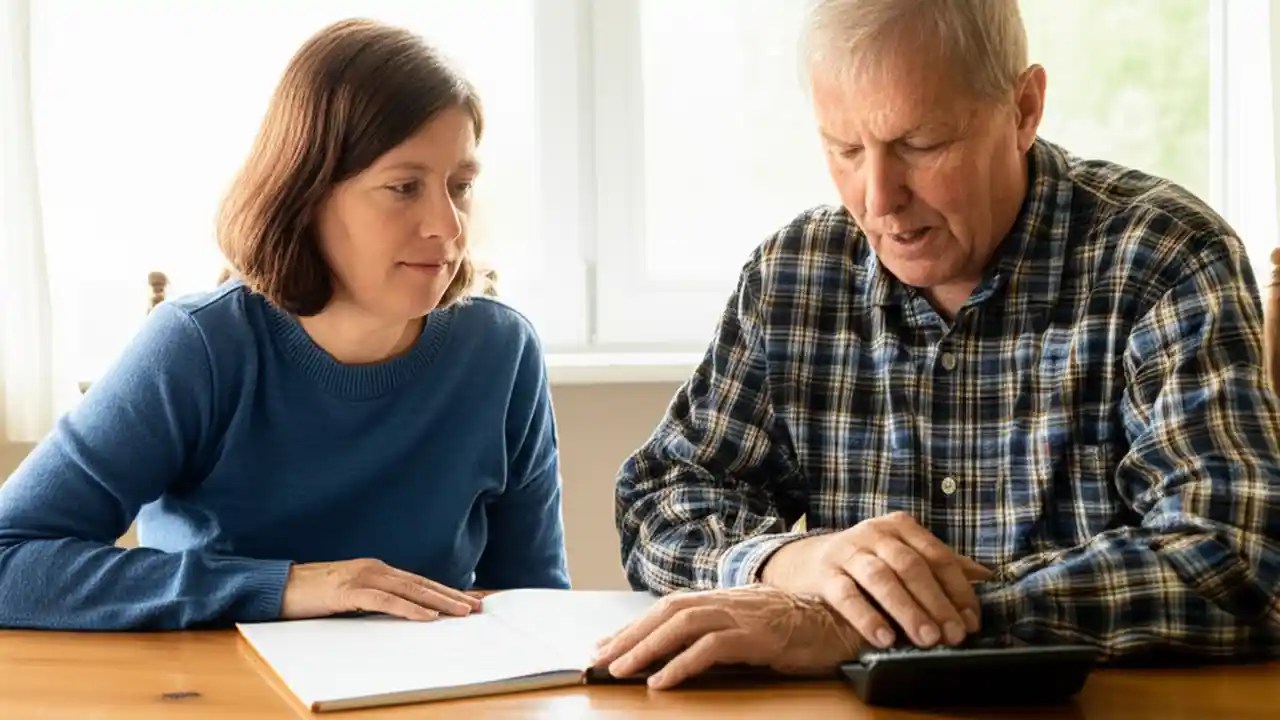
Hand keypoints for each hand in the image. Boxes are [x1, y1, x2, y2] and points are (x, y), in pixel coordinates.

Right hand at [279, 558, 482, 620]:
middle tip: (478, 606)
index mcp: (377, 570)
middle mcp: (375, 569)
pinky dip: (409, 608)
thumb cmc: (313, 594)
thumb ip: (375, 601)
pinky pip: (386, 601)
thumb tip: (402, 615)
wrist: (278, 586)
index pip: (419, 581)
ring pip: (411, 589)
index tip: (469, 600)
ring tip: (462, 612)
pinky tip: (427, 616)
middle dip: (452, 595)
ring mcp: (363, 577)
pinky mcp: (349, 591)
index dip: (446, 591)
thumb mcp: (351, 597)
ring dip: (439, 602)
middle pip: (422, 583)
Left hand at [592, 585, 861, 689]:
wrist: (846, 622)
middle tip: (600, 658)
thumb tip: (682, 654)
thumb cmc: (803, 630)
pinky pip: (712, 648)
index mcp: (725, 599)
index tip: (607, 645)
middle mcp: (729, 601)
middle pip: (668, 612)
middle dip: (630, 635)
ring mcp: (744, 616)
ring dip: (647, 648)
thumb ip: (722, 634)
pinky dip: (682, 664)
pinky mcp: (759, 636)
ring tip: (621, 670)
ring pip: (682, 625)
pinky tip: (663, 681)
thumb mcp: (755, 628)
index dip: (636, 625)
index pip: (670, 608)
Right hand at [760, 511, 991, 648]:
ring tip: (925, 639)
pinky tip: (883, 639)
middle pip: (912, 567)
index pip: (938, 556)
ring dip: (907, 610)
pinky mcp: (824, 574)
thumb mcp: (903, 554)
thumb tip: (987, 576)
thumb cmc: (868, 562)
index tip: (972, 622)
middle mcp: (875, 533)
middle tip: (953, 635)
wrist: (808, 561)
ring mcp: (848, 551)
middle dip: (936, 603)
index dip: (958, 590)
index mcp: (901, 526)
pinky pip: (846, 595)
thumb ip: (940, 564)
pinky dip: (867, 617)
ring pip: (881, 578)